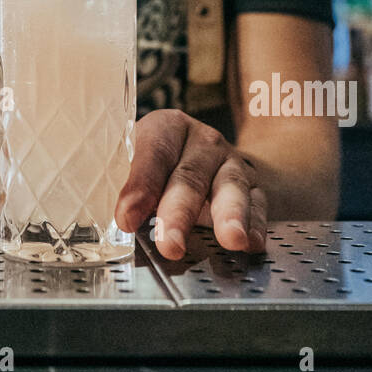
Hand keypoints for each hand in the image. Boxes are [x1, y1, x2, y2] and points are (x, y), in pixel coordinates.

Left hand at [115, 109, 267, 258]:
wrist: (197, 155)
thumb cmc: (153, 163)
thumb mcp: (131, 162)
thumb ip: (121, 184)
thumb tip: (113, 221)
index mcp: (167, 127)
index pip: (153, 152)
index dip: (140, 185)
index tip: (126, 218)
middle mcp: (202, 142)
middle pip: (190, 176)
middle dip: (179, 213)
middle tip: (169, 243)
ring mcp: (231, 163)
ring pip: (230, 187)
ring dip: (230, 215)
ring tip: (230, 239)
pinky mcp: (253, 187)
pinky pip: (258, 204)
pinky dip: (256, 224)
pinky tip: (250, 242)